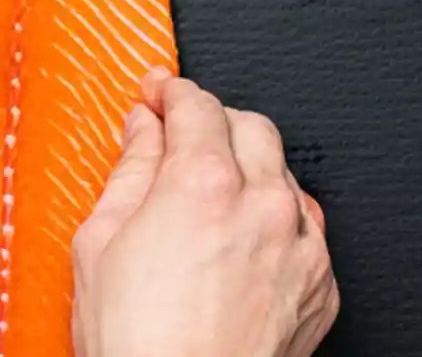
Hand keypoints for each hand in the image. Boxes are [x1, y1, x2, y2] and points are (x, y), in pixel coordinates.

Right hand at [72, 68, 337, 356]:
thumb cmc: (137, 341)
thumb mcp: (101, 241)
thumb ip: (129, 170)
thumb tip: (142, 129)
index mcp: (202, 181)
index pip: (196, 103)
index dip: (170, 90)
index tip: (157, 92)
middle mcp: (261, 204)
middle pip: (248, 124)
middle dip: (212, 120)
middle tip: (179, 136)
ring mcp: (299, 245)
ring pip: (283, 172)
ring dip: (248, 165)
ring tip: (210, 193)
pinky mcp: (321, 284)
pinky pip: (306, 224)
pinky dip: (276, 216)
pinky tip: (243, 236)